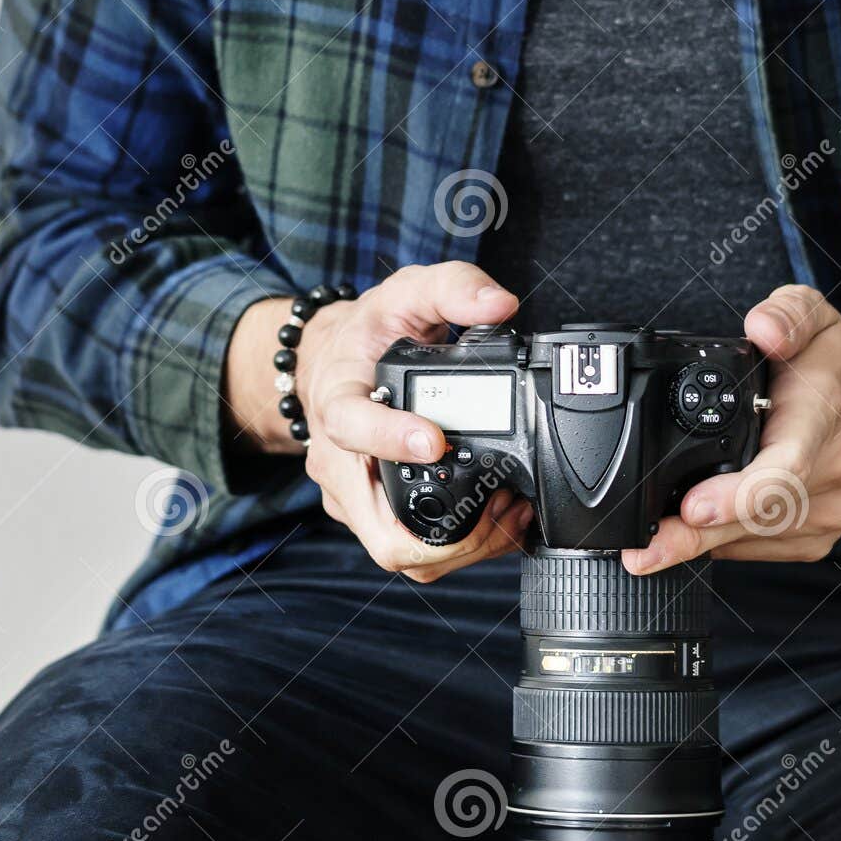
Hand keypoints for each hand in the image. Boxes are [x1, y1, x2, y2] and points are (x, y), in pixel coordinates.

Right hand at [227, 264, 533, 580]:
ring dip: (461, 548)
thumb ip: (451, 288)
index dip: (390, 440)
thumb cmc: (367, 334)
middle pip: (380, 528)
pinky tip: (498, 519)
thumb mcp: (404, 293)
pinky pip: (411, 550)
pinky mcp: (372, 516)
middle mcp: (337, 461)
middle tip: (501, 503)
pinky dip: (459, 547)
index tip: (435, 441)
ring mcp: (352, 497)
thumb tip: (498, 304)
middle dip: (446, 534)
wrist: (330, 362)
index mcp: (337, 400)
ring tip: (511, 511)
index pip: (351, 427)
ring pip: (398, 552)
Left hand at [622, 285, 840, 573]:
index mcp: (822, 417)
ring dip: (699, 546)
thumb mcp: (812, 313)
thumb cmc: (834, 361)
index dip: (738, 494)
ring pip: (753, 540)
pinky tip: (691, 531)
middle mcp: (830, 470)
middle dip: (693, 538)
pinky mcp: (818, 535)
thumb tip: (763, 328)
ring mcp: (828, 510)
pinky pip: (759, 549)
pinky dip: (721, 543)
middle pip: (757, 518)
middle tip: (640, 554)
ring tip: (647, 548)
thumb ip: (786, 313)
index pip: (786, 469)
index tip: (693, 507)